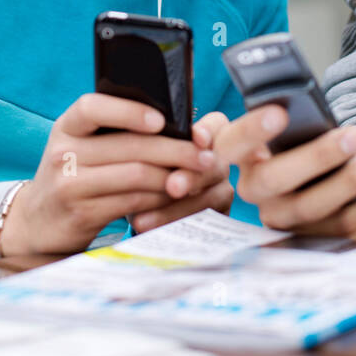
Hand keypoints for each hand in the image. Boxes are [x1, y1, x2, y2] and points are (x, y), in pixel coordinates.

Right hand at [0, 94, 223, 257]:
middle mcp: (64, 152)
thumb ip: (114, 131)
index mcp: (67, 126)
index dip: (129, 111)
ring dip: (173, 176)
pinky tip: (174, 195)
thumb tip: (175, 120)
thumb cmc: (74, 173)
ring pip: (136, 175)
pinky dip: (159, 197)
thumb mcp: (82, 145)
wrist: (38, 220)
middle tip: (206, 155)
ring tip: (197, 176)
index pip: (93, 107)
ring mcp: (69, 184)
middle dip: (175, 149)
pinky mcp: (82, 213)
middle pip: (129, 146)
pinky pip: (133, 201)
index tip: (162, 119)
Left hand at [130, 111, 233, 233]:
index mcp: (208, 136)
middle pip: (215, 165)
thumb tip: (133, 131)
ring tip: (143, 218)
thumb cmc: (144, 169)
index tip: (197, 138)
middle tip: (172, 187)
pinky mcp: (217, 218)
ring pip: (208, 199)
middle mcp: (220, 161)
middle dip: (191, 176)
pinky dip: (173, 227)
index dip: (209, 131)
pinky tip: (150, 229)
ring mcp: (222, 190)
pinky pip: (201, 224)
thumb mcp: (146, 152)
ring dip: (176, 209)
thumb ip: (148, 142)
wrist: (141, 208)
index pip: (216, 126)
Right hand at [213, 104, 355, 235]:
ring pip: (311, 207)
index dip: (252, 130)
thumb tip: (307, 105)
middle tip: (355, 135)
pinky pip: (340, 223)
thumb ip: (290, 115)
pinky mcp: (309, 234)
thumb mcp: (286, 123)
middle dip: (319, 157)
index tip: (281, 114)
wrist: (312, 174)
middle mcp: (252, 188)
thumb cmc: (297, 138)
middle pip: (276, 179)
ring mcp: (278, 216)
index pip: (232, 143)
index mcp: (239, 153)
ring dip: (352, 181)